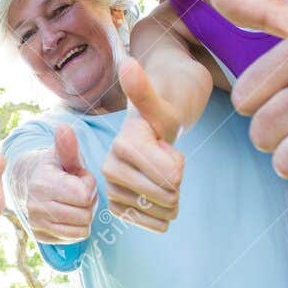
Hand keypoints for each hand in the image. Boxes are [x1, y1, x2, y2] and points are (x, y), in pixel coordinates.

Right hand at [13, 125, 97, 244]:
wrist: (24, 183)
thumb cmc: (50, 167)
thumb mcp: (59, 154)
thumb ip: (67, 145)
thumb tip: (63, 127)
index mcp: (43, 183)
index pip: (84, 195)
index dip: (88, 184)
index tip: (79, 176)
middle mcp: (37, 205)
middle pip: (85, 214)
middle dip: (88, 201)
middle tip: (79, 191)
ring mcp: (37, 223)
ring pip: (81, 229)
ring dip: (84, 216)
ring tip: (74, 202)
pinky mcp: (40, 236)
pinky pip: (73, 239)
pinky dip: (76, 228)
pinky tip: (68, 213)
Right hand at [101, 58, 184, 232]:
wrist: (148, 134)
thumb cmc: (157, 117)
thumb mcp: (159, 104)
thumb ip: (143, 89)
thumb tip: (127, 62)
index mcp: (123, 144)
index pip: (171, 173)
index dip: (178, 164)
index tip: (168, 149)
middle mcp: (109, 168)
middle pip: (167, 193)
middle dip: (176, 181)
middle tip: (165, 163)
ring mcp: (111, 190)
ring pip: (162, 210)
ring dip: (172, 199)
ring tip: (163, 179)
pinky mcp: (116, 208)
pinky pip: (152, 224)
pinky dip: (163, 216)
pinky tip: (160, 201)